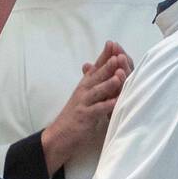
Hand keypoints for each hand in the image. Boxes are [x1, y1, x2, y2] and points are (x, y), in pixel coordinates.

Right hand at [40, 40, 131, 172]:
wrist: (59, 136)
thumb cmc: (74, 115)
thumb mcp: (83, 95)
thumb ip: (90, 81)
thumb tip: (90, 64)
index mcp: (85, 84)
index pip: (95, 66)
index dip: (104, 55)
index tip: (112, 43)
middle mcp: (84, 91)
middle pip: (97, 75)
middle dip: (108, 65)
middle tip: (118, 54)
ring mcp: (83, 103)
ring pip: (97, 91)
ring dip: (108, 83)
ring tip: (119, 75)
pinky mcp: (84, 117)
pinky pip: (97, 110)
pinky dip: (106, 105)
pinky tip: (115, 101)